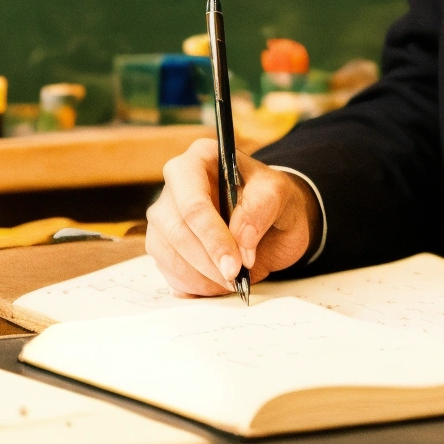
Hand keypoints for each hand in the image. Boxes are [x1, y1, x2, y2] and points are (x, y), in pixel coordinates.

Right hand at [146, 139, 319, 296]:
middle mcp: (175, 184)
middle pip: (176, 230)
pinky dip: (192, 285)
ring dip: (199, 277)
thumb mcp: (279, 194)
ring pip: (167, 253)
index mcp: (200, 159)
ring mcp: (165, 215)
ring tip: (230, 282)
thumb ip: (262, 207)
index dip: (212, 237)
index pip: (193, 203)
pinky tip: (215, 284)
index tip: (236, 265)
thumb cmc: (272, 198)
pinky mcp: (163, 243)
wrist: (271, 218)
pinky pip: (167, 269)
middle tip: (236, 279)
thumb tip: (241, 239)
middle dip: (207, 261)